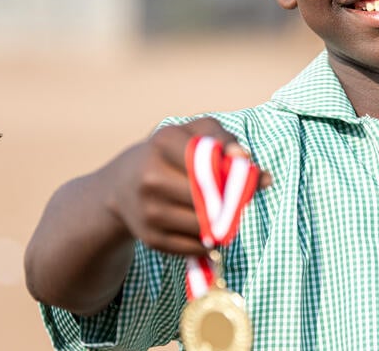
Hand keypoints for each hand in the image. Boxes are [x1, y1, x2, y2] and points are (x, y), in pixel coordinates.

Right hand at [106, 118, 267, 255]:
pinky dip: (210, 239)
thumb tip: (255, 170)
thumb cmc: (172, 153)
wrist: (122, 184)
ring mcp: (149, 210)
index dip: (236, 170)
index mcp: (164, 141)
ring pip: (206, 224)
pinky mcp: (151, 239)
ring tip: (223, 211)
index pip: (212, 159)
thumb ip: (226, 141)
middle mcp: (151, 176)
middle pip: (211, 196)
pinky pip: (197, 245)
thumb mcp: (194, 132)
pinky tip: (207, 226)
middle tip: (240, 197)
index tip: (248, 174)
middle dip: (232, 200)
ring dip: (223, 222)